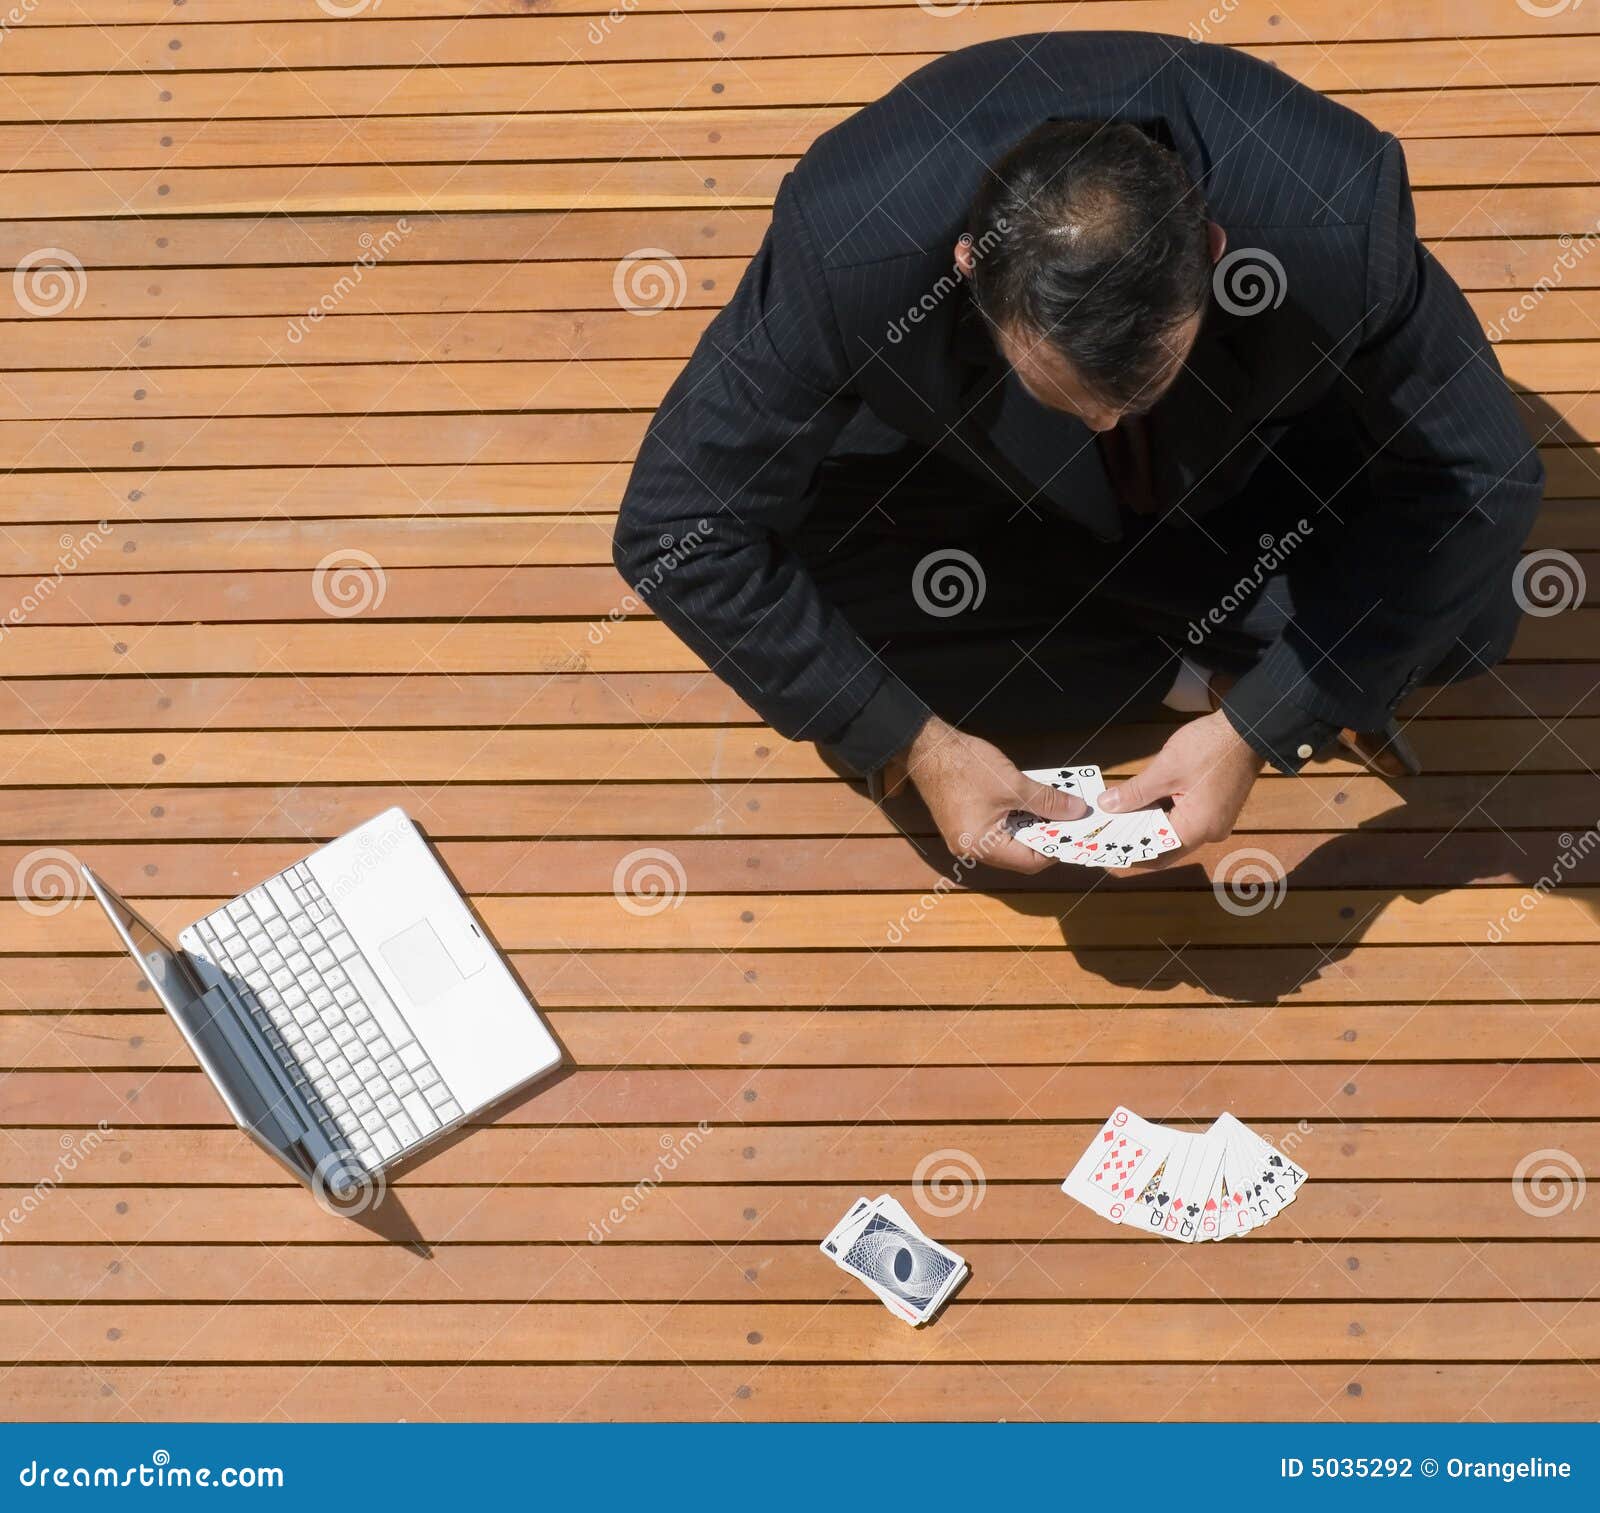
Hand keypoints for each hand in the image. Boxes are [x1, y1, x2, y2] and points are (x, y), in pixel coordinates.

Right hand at [900, 714, 1088, 874]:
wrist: (927, 748)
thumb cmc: (966, 767)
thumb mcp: (1013, 784)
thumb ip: (1047, 801)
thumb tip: (1076, 811)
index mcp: (982, 847)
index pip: (1029, 862)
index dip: (1056, 849)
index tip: (1077, 833)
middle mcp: (972, 849)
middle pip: (1019, 852)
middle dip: (1046, 835)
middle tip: (1070, 818)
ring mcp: (965, 837)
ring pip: (1008, 838)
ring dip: (1032, 823)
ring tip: (1054, 806)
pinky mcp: (962, 822)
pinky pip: (996, 828)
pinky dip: (1015, 817)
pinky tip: (1030, 799)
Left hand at [1098, 709, 1262, 867]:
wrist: (1249, 728)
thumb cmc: (1209, 747)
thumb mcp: (1165, 769)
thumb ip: (1134, 792)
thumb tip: (1106, 805)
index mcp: (1197, 828)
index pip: (1157, 855)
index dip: (1129, 853)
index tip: (1104, 848)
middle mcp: (1208, 832)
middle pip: (1164, 844)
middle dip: (1134, 836)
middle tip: (1104, 828)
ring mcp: (1214, 820)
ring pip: (1172, 830)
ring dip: (1146, 822)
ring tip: (1116, 814)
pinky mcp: (1215, 808)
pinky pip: (1183, 818)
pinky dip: (1161, 812)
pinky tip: (1139, 801)